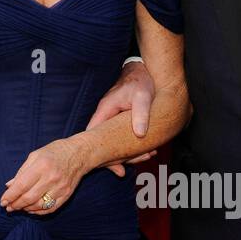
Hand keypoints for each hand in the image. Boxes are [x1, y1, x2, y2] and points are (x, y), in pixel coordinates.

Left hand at [0, 138, 86, 214]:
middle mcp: (52, 178)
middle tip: (9, 207)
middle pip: (29, 198)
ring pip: (39, 205)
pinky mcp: (67, 194)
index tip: (2, 201)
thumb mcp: (35, 156)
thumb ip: (21, 172)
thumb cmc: (54, 152)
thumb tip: (9, 186)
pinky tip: (31, 209)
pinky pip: (50, 208)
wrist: (79, 154)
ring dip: (26, 209)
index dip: (10, 196)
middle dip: (16, 205)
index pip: (22, 185)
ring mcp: (61, 188)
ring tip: (19, 207)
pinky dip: (39, 212)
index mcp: (42, 166)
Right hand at [84, 60, 156, 176]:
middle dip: (115, 158)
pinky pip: (120, 136)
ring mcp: (111, 118)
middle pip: (103, 143)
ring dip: (127, 153)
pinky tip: (146, 151)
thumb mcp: (142, 96)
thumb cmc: (141, 80)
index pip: (94, 135)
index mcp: (105, 110)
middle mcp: (105, 115)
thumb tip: (140, 134)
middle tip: (127, 170)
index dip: (98, 153)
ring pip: (112, 141)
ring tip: (145, 158)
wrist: (143, 69)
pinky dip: (131, 145)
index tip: (109, 166)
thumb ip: (141, 114)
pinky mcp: (118, 119)